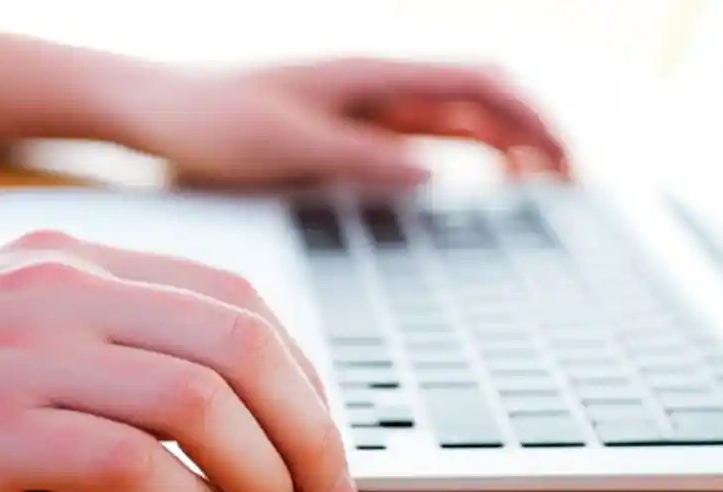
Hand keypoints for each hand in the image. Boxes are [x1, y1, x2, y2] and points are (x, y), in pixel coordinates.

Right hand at [0, 231, 357, 491]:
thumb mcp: (27, 320)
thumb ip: (122, 331)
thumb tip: (246, 393)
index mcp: (78, 258)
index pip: (237, 297)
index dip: (304, 370)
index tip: (324, 429)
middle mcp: (60, 290)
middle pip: (241, 347)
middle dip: (311, 430)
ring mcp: (23, 355)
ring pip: (202, 402)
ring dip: (265, 473)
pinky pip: (130, 463)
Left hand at [121, 58, 570, 186]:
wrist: (152, 108)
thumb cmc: (207, 118)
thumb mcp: (287, 144)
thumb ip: (363, 159)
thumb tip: (435, 177)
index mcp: (372, 74)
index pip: (478, 81)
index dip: (531, 116)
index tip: (563, 158)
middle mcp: (381, 83)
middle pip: (483, 97)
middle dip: (535, 132)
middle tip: (570, 181)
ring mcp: (372, 105)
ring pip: (463, 117)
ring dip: (508, 145)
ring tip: (545, 186)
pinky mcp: (357, 129)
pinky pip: (429, 138)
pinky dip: (468, 157)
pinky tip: (481, 185)